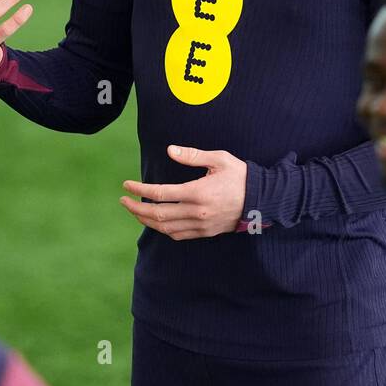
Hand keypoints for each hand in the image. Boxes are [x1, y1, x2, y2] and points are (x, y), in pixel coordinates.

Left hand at [120, 146, 247, 239]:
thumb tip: (170, 150)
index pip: (160, 193)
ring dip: (146, 221)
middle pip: (157, 214)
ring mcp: (201, 225)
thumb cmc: (241, 176)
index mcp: (198, 192)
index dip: (140, 189)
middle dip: (136, 208)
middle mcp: (197, 212)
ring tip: (135, 211)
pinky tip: (155, 222)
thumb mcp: (219, 159)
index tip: (127, 185)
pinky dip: (162, 230)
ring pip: (165, 228)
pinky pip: (178, 235)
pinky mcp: (205, 232)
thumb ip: (192, 155)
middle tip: (124, 200)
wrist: (262, 199)